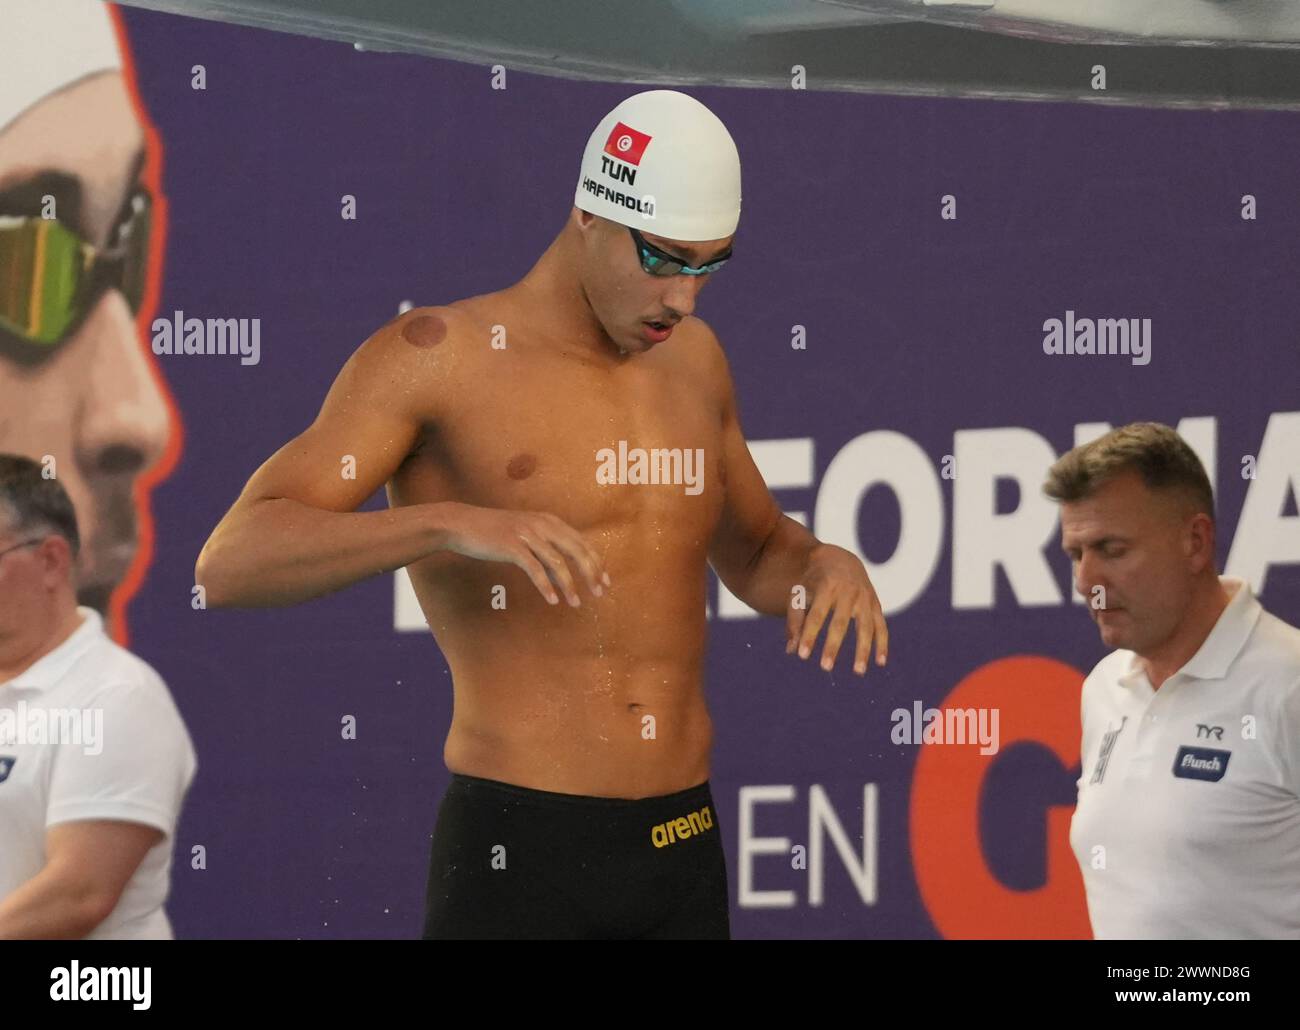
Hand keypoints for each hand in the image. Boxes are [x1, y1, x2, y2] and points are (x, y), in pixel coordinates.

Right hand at [442, 503, 609, 606]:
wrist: (462, 523)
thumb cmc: (494, 532)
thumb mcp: (526, 536)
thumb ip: (545, 551)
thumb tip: (562, 575)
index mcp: (549, 521)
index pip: (582, 542)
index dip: (596, 562)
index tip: (605, 581)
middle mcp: (542, 525)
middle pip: (577, 551)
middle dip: (591, 573)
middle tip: (599, 593)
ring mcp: (527, 534)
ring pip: (558, 562)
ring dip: (570, 585)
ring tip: (576, 603)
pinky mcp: (512, 546)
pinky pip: (535, 569)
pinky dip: (546, 586)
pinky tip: (553, 600)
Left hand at [785, 544, 887, 674]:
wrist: (839, 559)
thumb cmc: (813, 581)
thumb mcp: (799, 593)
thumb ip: (795, 620)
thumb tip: (792, 650)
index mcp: (825, 586)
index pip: (816, 615)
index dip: (809, 635)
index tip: (803, 655)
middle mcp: (848, 591)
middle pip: (840, 623)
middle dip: (833, 646)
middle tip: (825, 668)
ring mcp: (865, 598)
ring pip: (866, 627)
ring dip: (863, 650)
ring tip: (858, 672)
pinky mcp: (875, 604)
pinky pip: (881, 626)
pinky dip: (882, 643)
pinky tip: (880, 662)